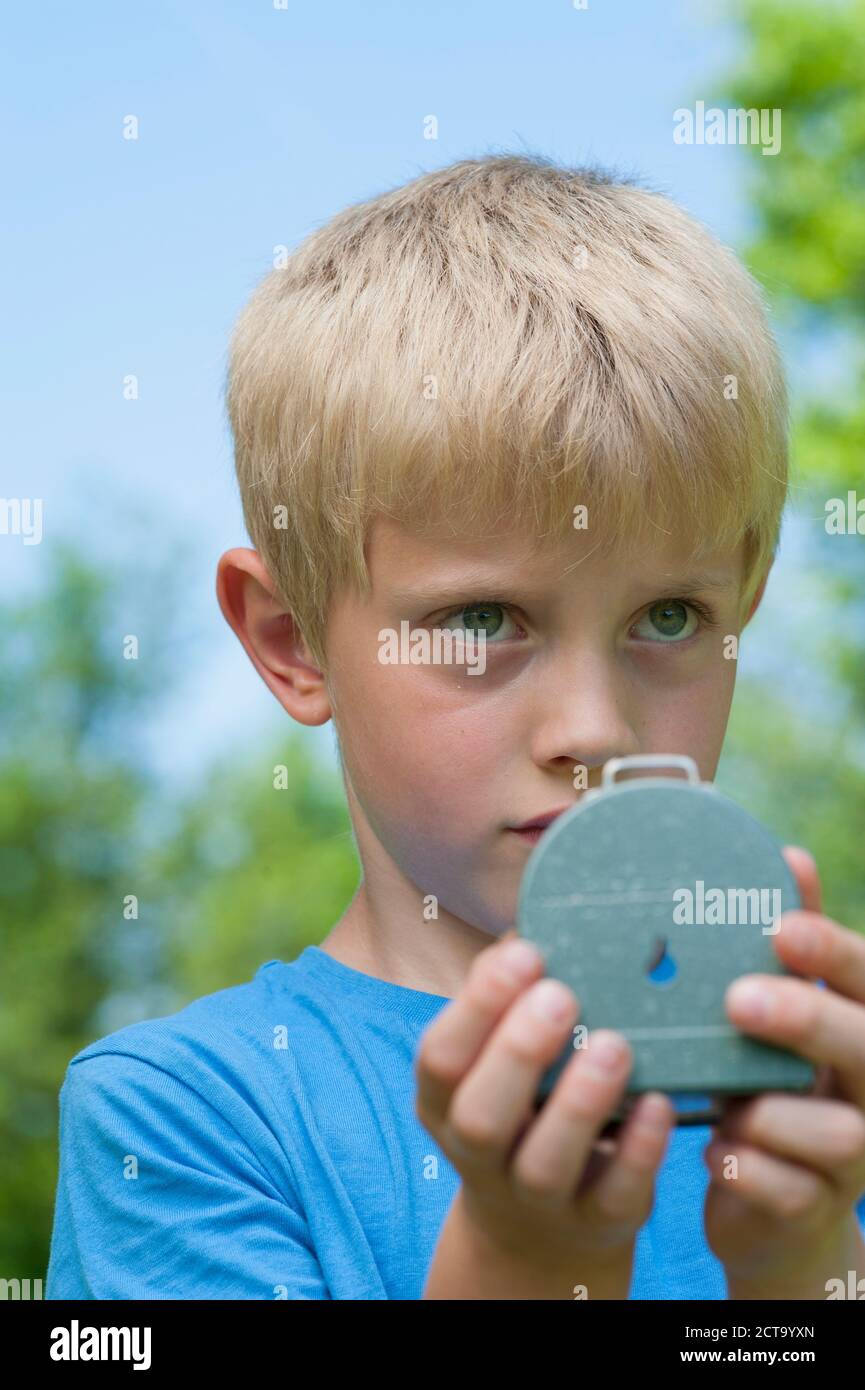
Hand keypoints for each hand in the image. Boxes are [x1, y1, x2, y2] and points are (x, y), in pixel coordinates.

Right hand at [415, 931, 675, 1297]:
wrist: (540, 1225)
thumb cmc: (524, 1102)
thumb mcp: (498, 1055)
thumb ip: (510, 996)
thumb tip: (544, 913)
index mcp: (446, 1102)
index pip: (440, 1058)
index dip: (477, 1007)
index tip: (526, 954)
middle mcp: (480, 1155)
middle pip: (481, 1116)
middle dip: (520, 1051)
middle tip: (562, 995)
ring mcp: (537, 1198)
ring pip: (545, 1163)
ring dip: (580, 1100)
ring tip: (617, 1044)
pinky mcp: (597, 1224)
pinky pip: (616, 1195)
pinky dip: (638, 1149)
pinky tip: (659, 1101)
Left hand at [704, 845, 864, 1297]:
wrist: (775, 1214)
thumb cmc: (776, 1090)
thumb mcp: (789, 1017)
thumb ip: (796, 950)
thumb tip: (791, 852)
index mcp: (863, 1030)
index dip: (833, 954)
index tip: (782, 927)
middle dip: (807, 1019)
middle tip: (738, 999)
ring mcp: (853, 1160)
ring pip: (837, 1132)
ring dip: (770, 1111)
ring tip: (724, 1101)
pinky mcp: (814, 1211)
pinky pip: (789, 1190)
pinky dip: (748, 1168)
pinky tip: (715, 1150)